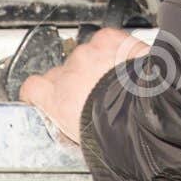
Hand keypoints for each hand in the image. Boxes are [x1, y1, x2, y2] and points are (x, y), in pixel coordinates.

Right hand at [18, 27, 149, 144]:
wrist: (147, 115)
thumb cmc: (119, 135)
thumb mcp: (82, 141)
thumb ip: (70, 124)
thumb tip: (74, 126)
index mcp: (55, 99)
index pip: (33, 88)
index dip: (42, 91)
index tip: (49, 96)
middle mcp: (67, 73)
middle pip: (65, 72)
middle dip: (79, 82)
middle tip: (100, 96)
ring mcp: (87, 54)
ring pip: (87, 56)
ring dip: (99, 66)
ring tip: (120, 82)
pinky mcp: (108, 40)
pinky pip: (107, 40)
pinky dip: (116, 48)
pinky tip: (127, 63)